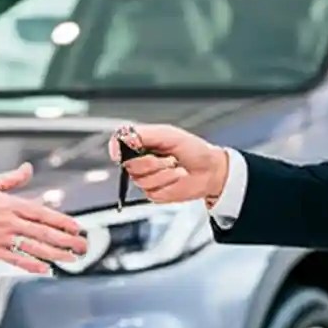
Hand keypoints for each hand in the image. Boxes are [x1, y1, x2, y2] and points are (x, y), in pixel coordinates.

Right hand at [0, 162, 88, 273]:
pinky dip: (31, 265)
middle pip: (44, 233)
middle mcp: (9, 222)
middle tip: (81, 246)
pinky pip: (16, 260)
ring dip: (55, 254)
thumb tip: (27, 168)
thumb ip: (12, 178)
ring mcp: (1, 238)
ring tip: (70, 259)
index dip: (62, 222)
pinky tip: (44, 269)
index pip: (43, 214)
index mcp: (11, 204)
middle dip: (66, 241)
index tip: (76, 227)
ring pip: (34, 248)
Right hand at [107, 124, 228, 203]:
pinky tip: (177, 178)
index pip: (117, 145)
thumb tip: (122, 139)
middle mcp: (140, 161)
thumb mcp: (168, 134)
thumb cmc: (193, 149)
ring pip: (142, 180)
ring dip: (164, 173)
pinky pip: (153, 191)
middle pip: (129, 166)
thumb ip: (143, 135)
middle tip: (168, 158)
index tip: (125, 151)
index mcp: (141, 144)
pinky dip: (169, 184)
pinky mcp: (154, 193)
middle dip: (151, 163)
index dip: (118, 149)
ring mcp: (146, 178)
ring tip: (176, 167)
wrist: (210, 170)